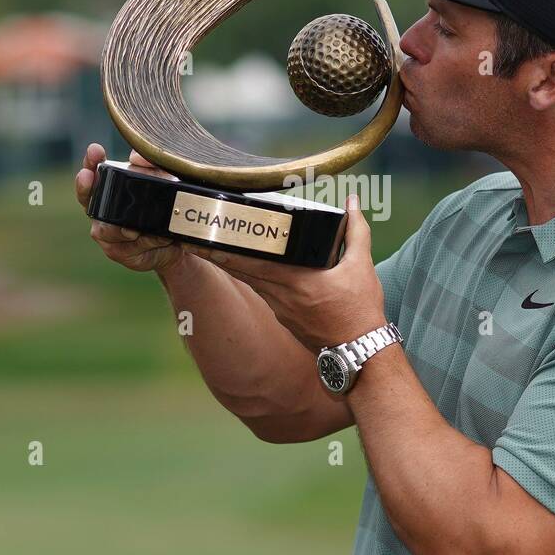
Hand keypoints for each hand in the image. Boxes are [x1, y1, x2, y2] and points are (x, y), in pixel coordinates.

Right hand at [76, 143, 184, 273]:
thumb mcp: (163, 181)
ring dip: (123, 228)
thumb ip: (149, 165)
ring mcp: (108, 235)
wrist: (177, 241)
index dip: (90, 163)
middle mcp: (102, 213)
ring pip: (108, 230)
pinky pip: (128, 247)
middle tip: (87, 175)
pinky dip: (145, 241)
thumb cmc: (163, 207)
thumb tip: (135, 158)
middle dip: (86, 188)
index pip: (93, 175)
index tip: (95, 150)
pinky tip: (158, 237)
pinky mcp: (119, 253)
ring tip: (134, 228)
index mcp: (108, 192)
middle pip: (89, 202)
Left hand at [181, 194, 385, 351]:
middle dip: (215, 253)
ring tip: (209, 247)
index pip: (252, 261)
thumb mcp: (361, 266)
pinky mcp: (283, 317)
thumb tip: (352, 201)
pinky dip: (249, 277)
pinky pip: (261, 292)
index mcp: (296, 281)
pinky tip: (244, 268)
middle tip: (193, 236)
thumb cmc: (360, 312)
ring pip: (248, 281)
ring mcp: (279, 309)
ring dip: (229, 265)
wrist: (359, 353)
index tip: (205, 235)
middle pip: (240, 270)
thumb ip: (356, 231)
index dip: (225, 248)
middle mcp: (281, 295)